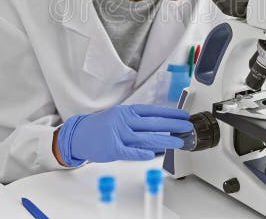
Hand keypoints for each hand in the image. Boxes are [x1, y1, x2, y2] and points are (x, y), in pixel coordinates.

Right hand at [56, 104, 191, 164]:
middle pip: (153, 123)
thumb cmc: (101, 127)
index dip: (170, 113)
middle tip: (187, 127)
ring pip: (146, 138)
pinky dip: (142, 153)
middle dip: (173, 125)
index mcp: (127, 112)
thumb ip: (137, 120)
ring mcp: (118, 135)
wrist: (78, 135)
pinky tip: (153, 154)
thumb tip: (160, 126)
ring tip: (178, 142)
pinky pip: (130, 152)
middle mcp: (124, 121)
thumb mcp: (119, 116)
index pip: (153, 111)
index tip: (183, 116)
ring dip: (164, 140)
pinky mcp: (112, 149)